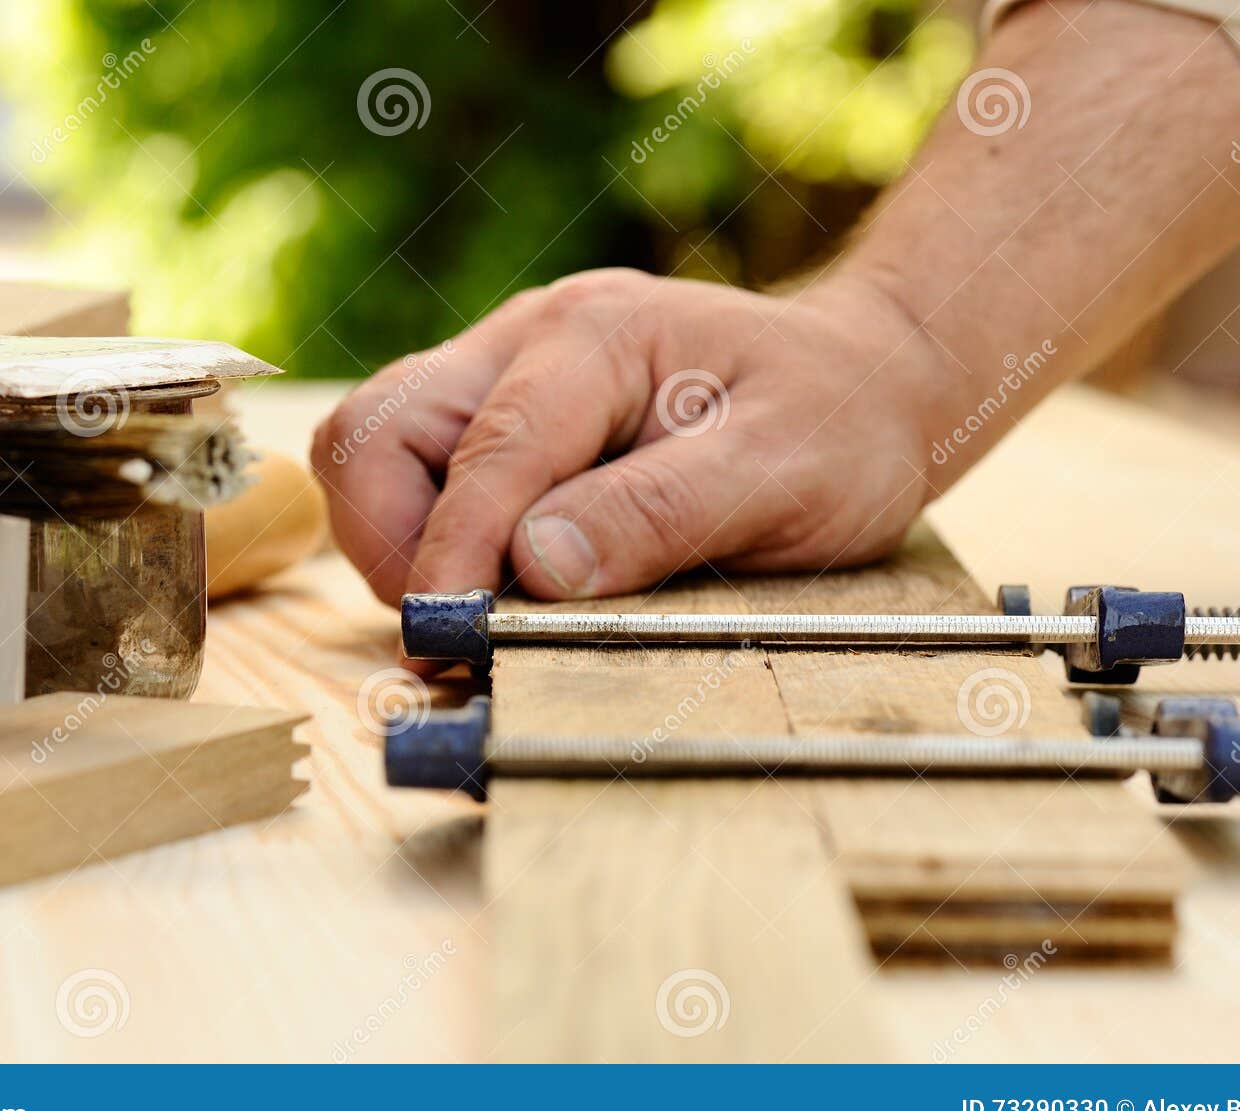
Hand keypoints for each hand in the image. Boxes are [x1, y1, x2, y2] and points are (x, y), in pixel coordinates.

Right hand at [312, 267, 956, 606]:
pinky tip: (496, 583)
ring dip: (400, 542)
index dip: (451, 555)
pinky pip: (415, 472)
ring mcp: (504, 372)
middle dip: (394, 542)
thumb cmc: (838, 426)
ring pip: (374, 449)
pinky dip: (428, 537)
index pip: (486, 450)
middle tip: (460, 626)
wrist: (865, 384)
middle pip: (376, 428)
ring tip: (481, 609)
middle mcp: (527, 340)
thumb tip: (532, 569)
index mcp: (596, 338)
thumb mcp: (783, 476)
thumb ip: (658, 515)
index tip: (446, 642)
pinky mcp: (502, 415)